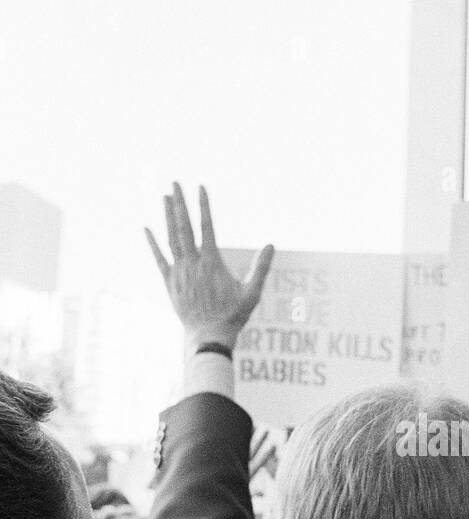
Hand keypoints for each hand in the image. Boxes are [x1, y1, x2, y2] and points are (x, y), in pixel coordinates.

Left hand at [146, 183, 274, 351]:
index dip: (203, 206)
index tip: (201, 187)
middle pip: (184, 227)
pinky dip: (153, 243)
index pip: (207, 226)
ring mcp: (179, 272)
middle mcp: (193, 263)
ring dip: (168, 217)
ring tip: (165, 197)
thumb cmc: (233, 316)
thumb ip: (260, 267)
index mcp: (212, 262)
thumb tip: (271, 245)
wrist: (209, 336)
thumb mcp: (252, 292)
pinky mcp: (170, 283)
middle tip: (175, 182)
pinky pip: (159, 259)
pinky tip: (147, 228)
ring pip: (171, 238)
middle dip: (180, 203)